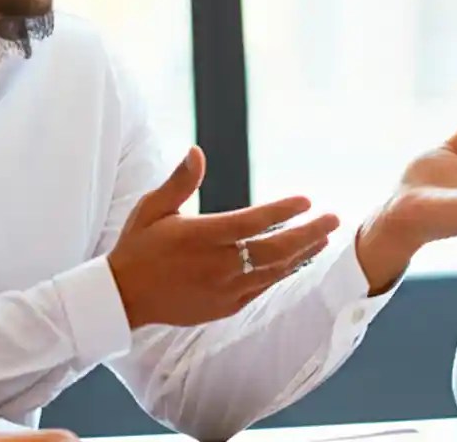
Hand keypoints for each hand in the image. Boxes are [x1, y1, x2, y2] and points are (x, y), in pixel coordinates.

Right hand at [108, 147, 338, 328]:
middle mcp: (216, 265)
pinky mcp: (225, 306)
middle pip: (274, 250)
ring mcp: (223, 290)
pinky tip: (297, 261)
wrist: (123, 298)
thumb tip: (197, 150)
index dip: (282, 211)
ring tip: (324, 238)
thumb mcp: (152, 208)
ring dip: (302, 254)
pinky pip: (262, 288)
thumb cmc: (138, 246)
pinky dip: (283, 273)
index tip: (307, 199)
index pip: (252, 223)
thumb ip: (180, 181)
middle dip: (308, 233)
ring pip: (274, 271)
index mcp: (200, 237)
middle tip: (333, 219)